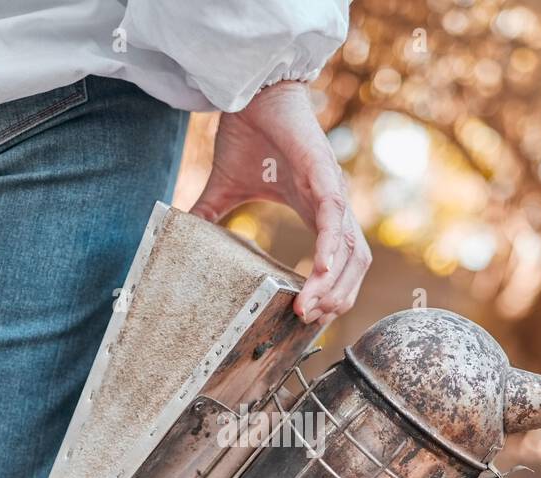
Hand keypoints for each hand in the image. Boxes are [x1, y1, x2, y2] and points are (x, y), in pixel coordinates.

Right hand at [191, 81, 370, 324]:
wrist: (250, 92)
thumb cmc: (247, 133)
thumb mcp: (226, 188)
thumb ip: (211, 216)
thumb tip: (185, 236)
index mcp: (316, 212)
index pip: (338, 262)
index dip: (330, 291)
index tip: (306, 316)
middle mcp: (332, 206)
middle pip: (354, 265)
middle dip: (337, 297)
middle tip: (309, 322)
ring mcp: (332, 190)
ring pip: (350, 250)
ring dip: (334, 284)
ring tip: (312, 310)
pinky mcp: (324, 174)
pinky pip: (334, 220)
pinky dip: (329, 249)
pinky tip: (319, 273)